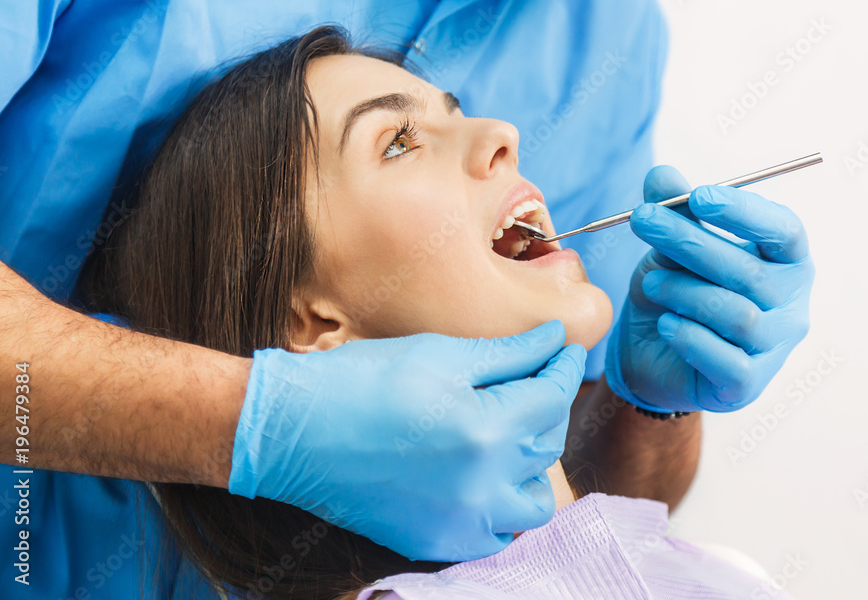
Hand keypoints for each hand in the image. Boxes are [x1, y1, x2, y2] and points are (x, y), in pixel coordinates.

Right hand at [229, 320, 584, 561]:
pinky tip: (484, 475)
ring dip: (532, 463)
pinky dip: (502, 506)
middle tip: (530, 376)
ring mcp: (460, 522)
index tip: (562, 349)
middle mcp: (482, 485)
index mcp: (486, 429)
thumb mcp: (439, 353)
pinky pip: (497, 534)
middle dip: (546, 404)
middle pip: (547, 443)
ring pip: (533, 499)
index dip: (562, 367)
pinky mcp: (436, 542)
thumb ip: (508, 353)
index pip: (552, 397)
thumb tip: (555, 339)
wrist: (290, 433)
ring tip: (509, 432)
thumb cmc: (358, 381)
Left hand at [605, 166, 812, 411]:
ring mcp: (774, 348)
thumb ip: (673, 212)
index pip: (785, 232)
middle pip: (751, 271)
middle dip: (692, 242)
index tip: (698, 196)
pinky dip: (691, 337)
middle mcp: (790, 304)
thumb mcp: (669, 247)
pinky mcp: (747, 385)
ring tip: (650, 283)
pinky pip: (726, 359)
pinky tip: (665, 323)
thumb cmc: (675, 291)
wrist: (650, 356)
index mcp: (785, 261)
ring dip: (686, 292)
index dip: (745, 213)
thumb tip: (661, 175)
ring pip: (738, 315)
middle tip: (643, 220)